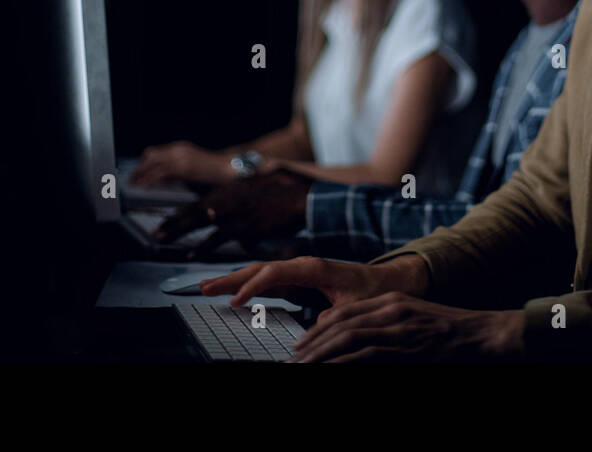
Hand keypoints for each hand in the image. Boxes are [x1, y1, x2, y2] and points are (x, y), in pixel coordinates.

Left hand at [129, 141, 232, 186]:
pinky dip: (149, 180)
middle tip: (132, 180)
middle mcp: (178, 149)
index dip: (143, 163)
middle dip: (139, 168)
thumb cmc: (214, 171)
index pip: (155, 152)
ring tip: (135, 185)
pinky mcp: (183, 167)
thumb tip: (160, 181)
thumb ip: (176, 172)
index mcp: (180, 148)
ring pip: (152, 162)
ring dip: (141, 174)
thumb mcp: (192, 168)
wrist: (229, 169)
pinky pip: (160, 173)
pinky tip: (145, 187)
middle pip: (150, 155)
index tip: (136, 173)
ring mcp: (181, 157)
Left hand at [151, 170, 311, 253]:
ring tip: (163, 240)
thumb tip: (265, 171)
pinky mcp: (243, 227)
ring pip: (199, 222)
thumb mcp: (271, 176)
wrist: (303, 197)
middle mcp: (229, 197)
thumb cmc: (292, 186)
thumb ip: (260, 179)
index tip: (172, 219)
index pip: (203, 200)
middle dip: (174, 222)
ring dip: (179, 232)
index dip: (186, 211)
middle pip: (195, 210)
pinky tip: (191, 254)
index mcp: (234, 187)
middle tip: (158, 232)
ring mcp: (235, 212)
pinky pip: (218, 239)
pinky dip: (203, 247)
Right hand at [198, 254, 428, 311]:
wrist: (389, 281)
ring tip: (207, 287)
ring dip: (234, 280)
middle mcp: (303, 265)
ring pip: (260, 274)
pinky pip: (268, 281)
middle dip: (231, 278)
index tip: (234, 301)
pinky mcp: (299, 279)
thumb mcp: (356, 307)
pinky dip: (248, 286)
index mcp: (314, 267)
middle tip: (203, 287)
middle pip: (260, 269)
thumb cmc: (374, 292)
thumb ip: (335, 315)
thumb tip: (315, 326)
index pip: (275, 272)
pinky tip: (233, 292)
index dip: (253, 286)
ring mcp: (299, 271)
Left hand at [287, 294, 525, 362]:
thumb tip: (361, 342)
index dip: (319, 328)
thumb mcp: (416, 319)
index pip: (345, 312)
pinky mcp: (404, 345)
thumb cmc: (451, 331)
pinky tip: (327, 370)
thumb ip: (388, 324)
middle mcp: (389, 308)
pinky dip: (341, 363)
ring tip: (301, 367)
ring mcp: (396, 326)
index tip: (302, 343)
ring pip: (346, 339)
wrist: (482, 333)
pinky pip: (364, 354)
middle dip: (312, 344)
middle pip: (339, 324)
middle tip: (293, 359)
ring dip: (319, 355)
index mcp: (391, 300)